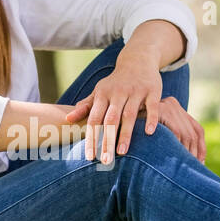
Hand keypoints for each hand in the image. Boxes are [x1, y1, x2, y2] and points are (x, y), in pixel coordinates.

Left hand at [63, 47, 162, 163]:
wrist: (137, 60)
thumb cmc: (115, 82)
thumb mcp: (99, 91)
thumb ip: (85, 106)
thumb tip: (67, 118)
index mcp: (103, 94)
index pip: (94, 119)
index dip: (91, 138)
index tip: (89, 157)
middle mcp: (118, 93)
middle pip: (111, 120)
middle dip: (107, 141)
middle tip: (105, 160)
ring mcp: (136, 91)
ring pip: (130, 115)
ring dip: (126, 134)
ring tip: (122, 152)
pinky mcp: (152, 91)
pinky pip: (152, 106)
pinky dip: (150, 118)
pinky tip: (149, 133)